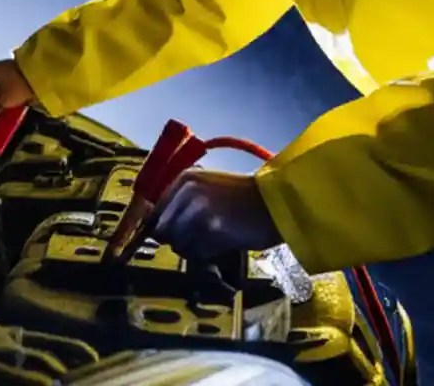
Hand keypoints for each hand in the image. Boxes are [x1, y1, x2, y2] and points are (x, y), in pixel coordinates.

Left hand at [149, 170, 280, 260]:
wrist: (278, 202)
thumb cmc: (245, 197)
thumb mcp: (208, 187)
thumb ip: (183, 202)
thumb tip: (159, 228)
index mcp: (184, 179)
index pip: (155, 211)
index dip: (162, 227)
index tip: (173, 235)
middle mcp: (187, 192)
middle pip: (163, 230)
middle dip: (177, 240)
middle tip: (197, 241)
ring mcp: (198, 211)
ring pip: (178, 244)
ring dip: (192, 249)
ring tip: (212, 241)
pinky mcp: (212, 230)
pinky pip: (197, 253)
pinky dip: (206, 254)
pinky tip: (222, 244)